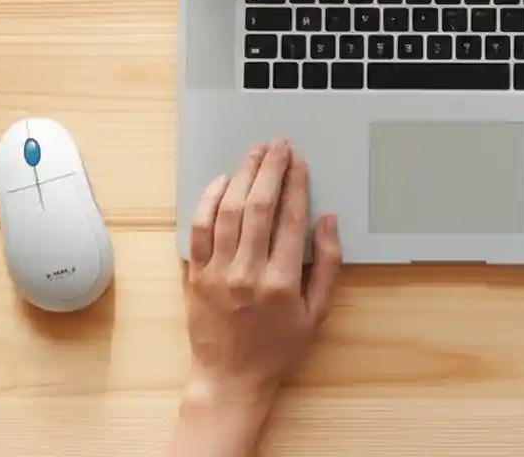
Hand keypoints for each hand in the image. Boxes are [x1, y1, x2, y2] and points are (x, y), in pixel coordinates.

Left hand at [170, 139, 341, 456]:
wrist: (231, 379)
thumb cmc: (277, 350)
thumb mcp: (317, 313)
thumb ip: (327, 265)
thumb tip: (327, 221)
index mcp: (281, 282)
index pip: (290, 218)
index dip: (296, 184)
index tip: (300, 163)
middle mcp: (247, 272)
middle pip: (258, 206)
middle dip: (270, 169)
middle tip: (278, 145)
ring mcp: (217, 272)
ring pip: (228, 210)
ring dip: (242, 175)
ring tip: (255, 153)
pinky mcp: (196, 275)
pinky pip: (199, 229)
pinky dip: (208, 201)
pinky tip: (221, 182)